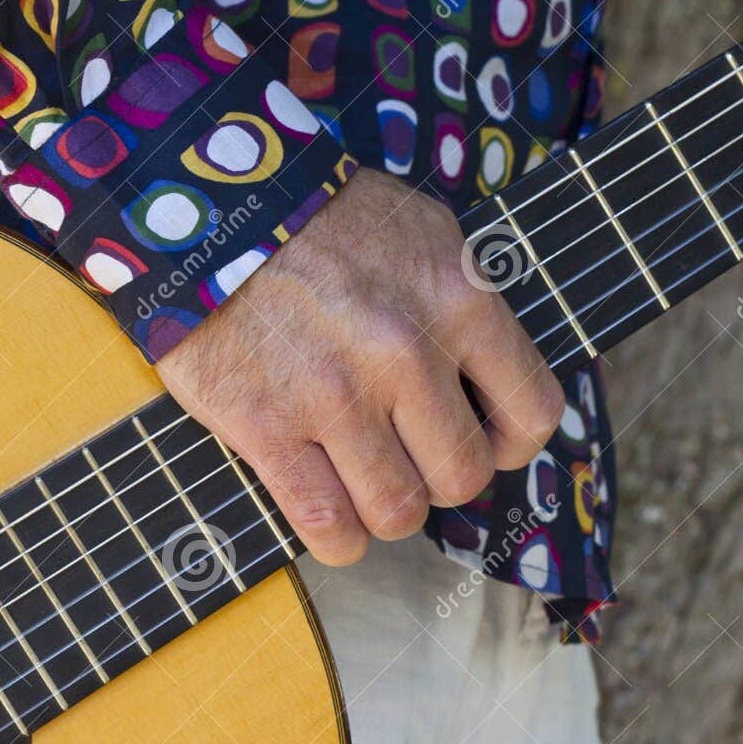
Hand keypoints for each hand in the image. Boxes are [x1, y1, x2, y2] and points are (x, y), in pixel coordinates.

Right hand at [156, 169, 565, 565]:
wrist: (211, 207)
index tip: (481, 438)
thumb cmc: (320, 217)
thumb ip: (465, 305)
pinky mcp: (268, 427)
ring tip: (364, 481)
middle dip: (438, 478)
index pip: (531, 413)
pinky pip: (327, 525)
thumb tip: (492, 378)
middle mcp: (408, 354)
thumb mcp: (423, 231)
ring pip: (399, 512)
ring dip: (385, 509)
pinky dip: (336, 536)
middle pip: (461, 476)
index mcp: (458, 301)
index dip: (509, 443)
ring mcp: (337, 396)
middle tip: (408, 455)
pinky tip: (329, 514)